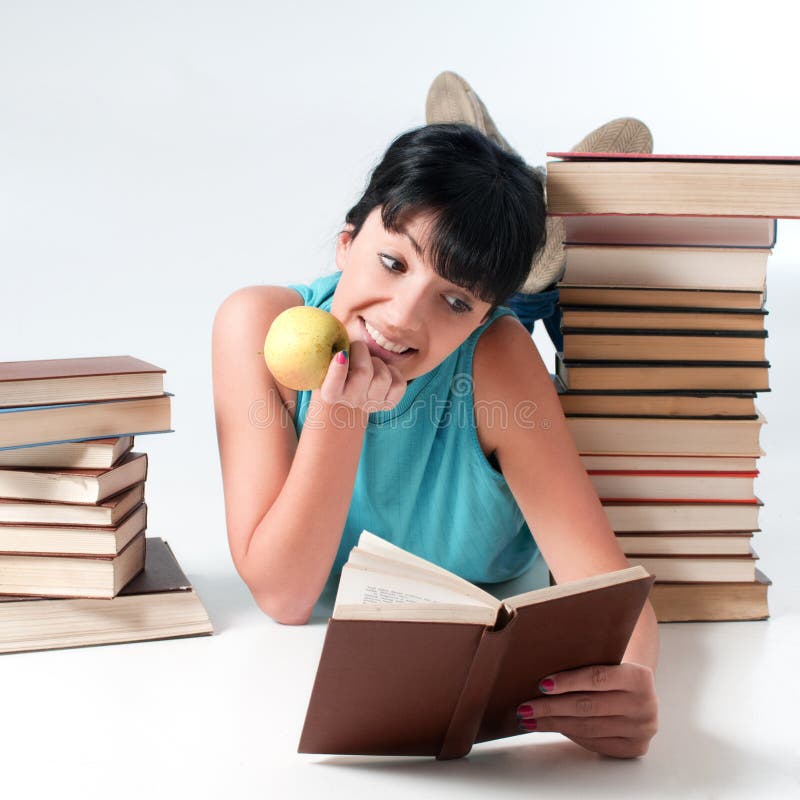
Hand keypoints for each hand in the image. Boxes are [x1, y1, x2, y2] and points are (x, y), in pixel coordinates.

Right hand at [319, 340, 406, 413]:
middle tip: (356, 347)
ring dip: (377, 362)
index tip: (341, 353)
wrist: (352, 385)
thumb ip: (331, 348)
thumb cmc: (341, 363)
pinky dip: (394, 372)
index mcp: (331, 394)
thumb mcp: (330, 356)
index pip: (333, 387)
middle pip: (363, 372)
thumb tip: (332, 328)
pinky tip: (384, 370)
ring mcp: (371, 405)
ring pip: (383, 377)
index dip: (338, 370)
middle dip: (361, 351)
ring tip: (370, 361)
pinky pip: (399, 385)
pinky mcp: (388, 404)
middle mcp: (351, 402)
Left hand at [516, 662, 657, 758]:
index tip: (541, 684)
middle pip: (588, 707)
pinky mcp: (634, 747)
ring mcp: (641, 729)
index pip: (596, 679)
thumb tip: (541, 675)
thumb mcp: (608, 660)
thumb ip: (584, 662)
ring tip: (530, 720)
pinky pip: (595, 743)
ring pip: (588, 728)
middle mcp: (644, 705)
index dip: (567, 682)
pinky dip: (570, 735)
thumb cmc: (614, 670)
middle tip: (525, 707)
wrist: (641, 691)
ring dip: (554, 724)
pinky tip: (553, 727)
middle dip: (551, 708)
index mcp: (639, 678)